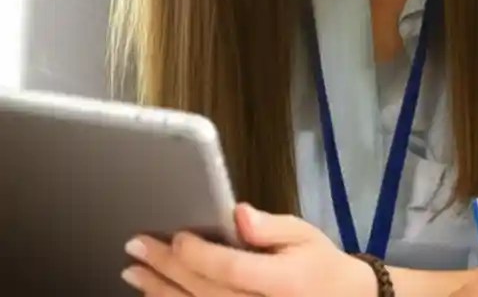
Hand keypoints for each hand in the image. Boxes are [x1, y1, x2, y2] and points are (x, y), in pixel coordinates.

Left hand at [121, 203, 375, 296]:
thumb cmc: (319, 265)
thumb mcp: (305, 236)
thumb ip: (272, 227)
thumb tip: (238, 214)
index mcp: (284, 282)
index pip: (232, 269)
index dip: (200, 254)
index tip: (177, 235)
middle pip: (204, 290)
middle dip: (166, 267)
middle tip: (136, 246)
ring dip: (160, 291)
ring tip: (134, 272)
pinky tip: (155, 294)